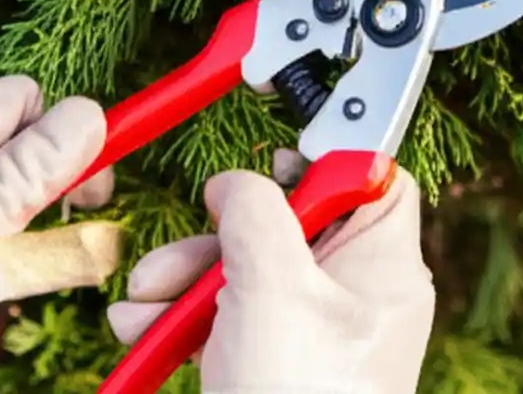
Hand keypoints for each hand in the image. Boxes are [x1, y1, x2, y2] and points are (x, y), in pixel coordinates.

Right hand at [106, 150, 435, 393]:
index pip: (374, 182)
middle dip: (215, 241)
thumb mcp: (273, 286)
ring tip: (142, 305)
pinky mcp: (277, 361)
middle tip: (174, 262)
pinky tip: (143, 332)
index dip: (327, 161)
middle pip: (288, 226)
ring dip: (182, 282)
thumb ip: (257, 212)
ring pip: (247, 273)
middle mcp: (353, 294)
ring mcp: (315, 330)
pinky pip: (233, 318)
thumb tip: (238, 181)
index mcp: (380, 266)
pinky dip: (185, 321)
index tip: (276, 162)